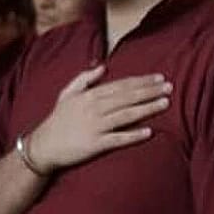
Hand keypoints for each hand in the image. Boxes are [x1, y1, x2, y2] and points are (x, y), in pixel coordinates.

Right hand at [27, 66, 170, 173]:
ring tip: (165, 104)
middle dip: (150, 91)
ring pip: (126, 115)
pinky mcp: (95, 144)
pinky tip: (149, 132)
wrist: (42, 146)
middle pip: (128, 98)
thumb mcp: (67, 94)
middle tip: (170, 87)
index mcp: (90, 95)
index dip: (142, 81)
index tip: (160, 78)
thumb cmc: (58, 120)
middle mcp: (94, 108)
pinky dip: (133, 135)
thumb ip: (85, 79)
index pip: (121, 85)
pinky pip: (118, 139)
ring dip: (147, 109)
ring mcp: (95, 126)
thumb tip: (103, 66)